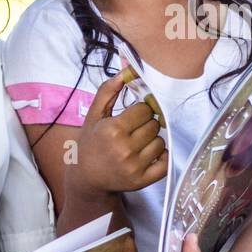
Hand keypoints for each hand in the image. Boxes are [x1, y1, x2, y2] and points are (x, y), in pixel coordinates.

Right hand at [67, 73, 168, 198]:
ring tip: (137, 145)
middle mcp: (124, 148)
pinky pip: (165, 162)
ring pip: (160, 142)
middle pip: (154, 125)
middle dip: (146, 125)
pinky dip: (162, 156)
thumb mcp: (93, 116)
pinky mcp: (143, 180)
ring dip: (152, 141)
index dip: (139, 111)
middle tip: (133, 131)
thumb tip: (127, 70)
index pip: (145, 109)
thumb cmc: (89, 144)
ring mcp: (134, 166)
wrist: (86, 179)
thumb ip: (108, 91)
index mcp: (112, 130)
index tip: (131, 117)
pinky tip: (149, 154)